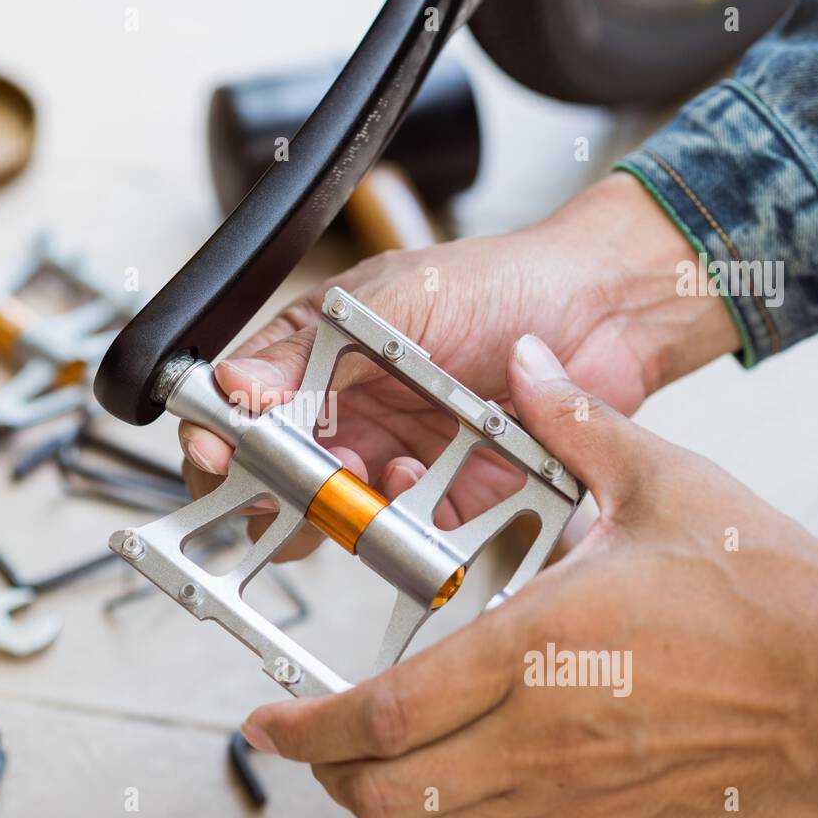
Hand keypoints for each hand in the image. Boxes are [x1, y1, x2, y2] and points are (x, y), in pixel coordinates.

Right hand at [179, 174, 739, 557]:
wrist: (600, 311)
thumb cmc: (499, 284)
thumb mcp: (391, 300)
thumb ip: (308, 348)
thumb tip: (234, 387)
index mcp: (320, 360)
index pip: (241, 411)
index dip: (218, 439)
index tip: (217, 454)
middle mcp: (351, 415)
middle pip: (278, 476)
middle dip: (276, 486)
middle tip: (288, 480)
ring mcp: (396, 460)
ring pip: (335, 513)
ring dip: (338, 503)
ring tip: (361, 473)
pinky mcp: (447, 501)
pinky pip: (405, 533)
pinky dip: (400, 519)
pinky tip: (416, 478)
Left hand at [241, 335, 817, 817]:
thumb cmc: (771, 598)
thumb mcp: (662, 484)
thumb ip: (574, 426)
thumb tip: (530, 368)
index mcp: (534, 651)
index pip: (380, 714)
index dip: (305, 728)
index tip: (269, 722)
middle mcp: (541, 740)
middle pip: (388, 793)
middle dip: (331, 774)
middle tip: (315, 744)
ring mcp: (578, 802)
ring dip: (392, 805)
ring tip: (384, 766)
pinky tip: (471, 790)